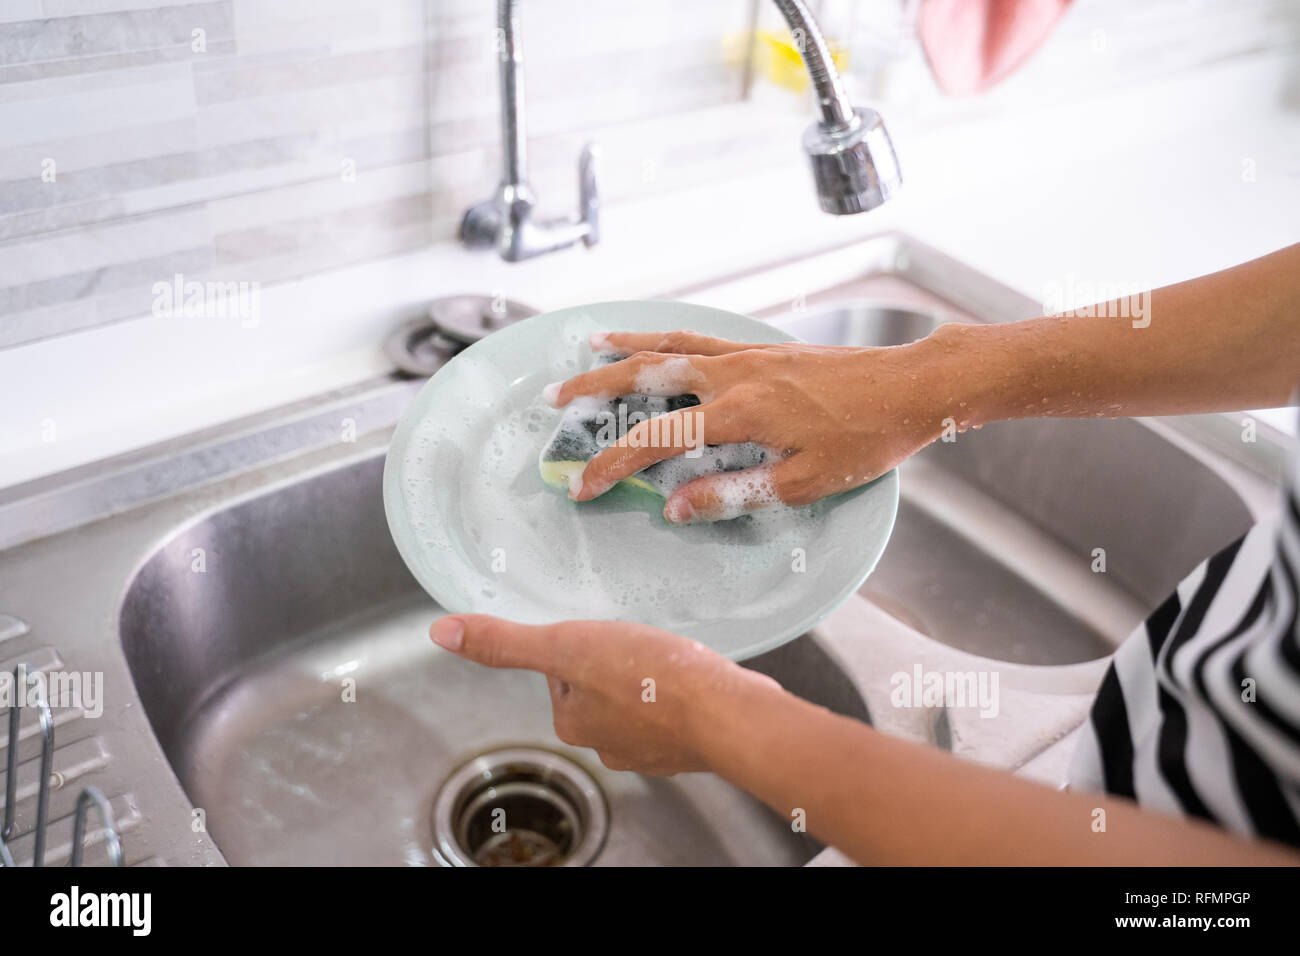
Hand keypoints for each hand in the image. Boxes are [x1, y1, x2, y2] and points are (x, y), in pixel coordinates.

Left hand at [429, 614, 783, 775]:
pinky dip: (681, 690)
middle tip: (640, 639)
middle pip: (599, 680)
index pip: (562, 668)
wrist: (728, 714)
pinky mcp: (688, 742)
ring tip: (669, 656)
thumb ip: (506, 642)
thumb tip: (442, 633)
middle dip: (617, 656)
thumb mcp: (567, 645)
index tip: (604, 632)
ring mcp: (651, 746)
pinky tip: (693, 675)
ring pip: (638, 694)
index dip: (581, 641)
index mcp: (572, 721)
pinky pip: (675, 707)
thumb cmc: (653, 679)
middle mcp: (606, 742)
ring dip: (650, 674)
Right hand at [544, 329, 952, 521]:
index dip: (612, 464)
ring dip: (624, 345)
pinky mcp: (764, 347)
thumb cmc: (866, 439)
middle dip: (594, 386)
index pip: (656, 439)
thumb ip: (734, 494)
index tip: (582, 486)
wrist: (913, 386)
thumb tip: (675, 507)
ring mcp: (748, 354)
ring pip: (670, 344)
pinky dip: (666, 336)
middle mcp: (735, 374)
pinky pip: (700, 337)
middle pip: (646, 373)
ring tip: (588, 345)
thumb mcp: (805, 482)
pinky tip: (656, 341)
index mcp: (740, 413)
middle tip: (554, 399)